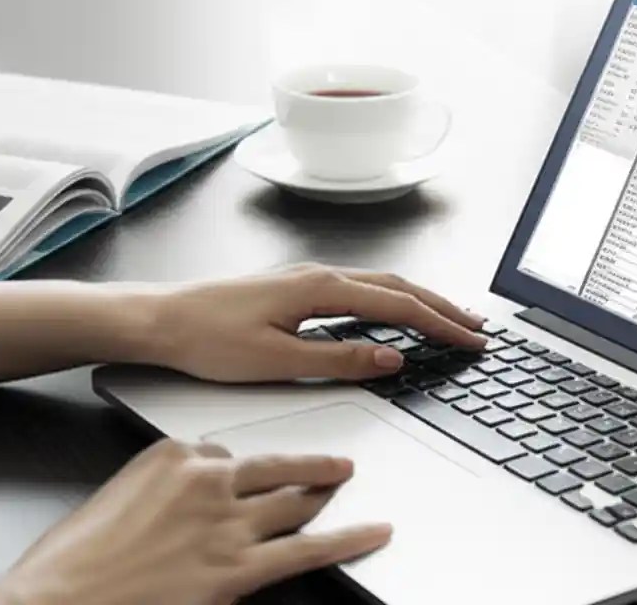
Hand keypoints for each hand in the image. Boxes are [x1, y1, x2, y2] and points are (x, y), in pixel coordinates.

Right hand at [0, 439, 388, 604]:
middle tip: (332, 464)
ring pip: (293, 502)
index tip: (255, 473)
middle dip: (306, 466)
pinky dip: (348, 538)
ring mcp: (226, 524)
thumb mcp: (117, 500)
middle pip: (271, 469)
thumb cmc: (72, 561)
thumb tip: (189, 502)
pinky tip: (372, 531)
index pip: (226, 453)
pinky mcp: (238, 569)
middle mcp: (206, 480)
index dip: (242, 470)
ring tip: (345, 485)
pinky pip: (308, 549)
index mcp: (171, 455)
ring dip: (323, 494)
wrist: (56, 601)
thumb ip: (162, 491)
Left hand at [141, 263, 485, 382]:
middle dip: (442, 307)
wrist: (159, 319)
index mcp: (321, 289)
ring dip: (420, 300)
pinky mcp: (296, 290)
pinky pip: (360, 290)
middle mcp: (320, 276)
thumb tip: (392, 360)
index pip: (399, 306)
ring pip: (381, 285)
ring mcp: (308, 280)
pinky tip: (394, 314)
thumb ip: (340, 360)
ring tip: (449, 318)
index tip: (470, 341)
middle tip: (477, 327)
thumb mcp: (278, 361)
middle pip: (398, 287)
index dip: (440, 324)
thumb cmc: (207, 339)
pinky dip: (391, 301)